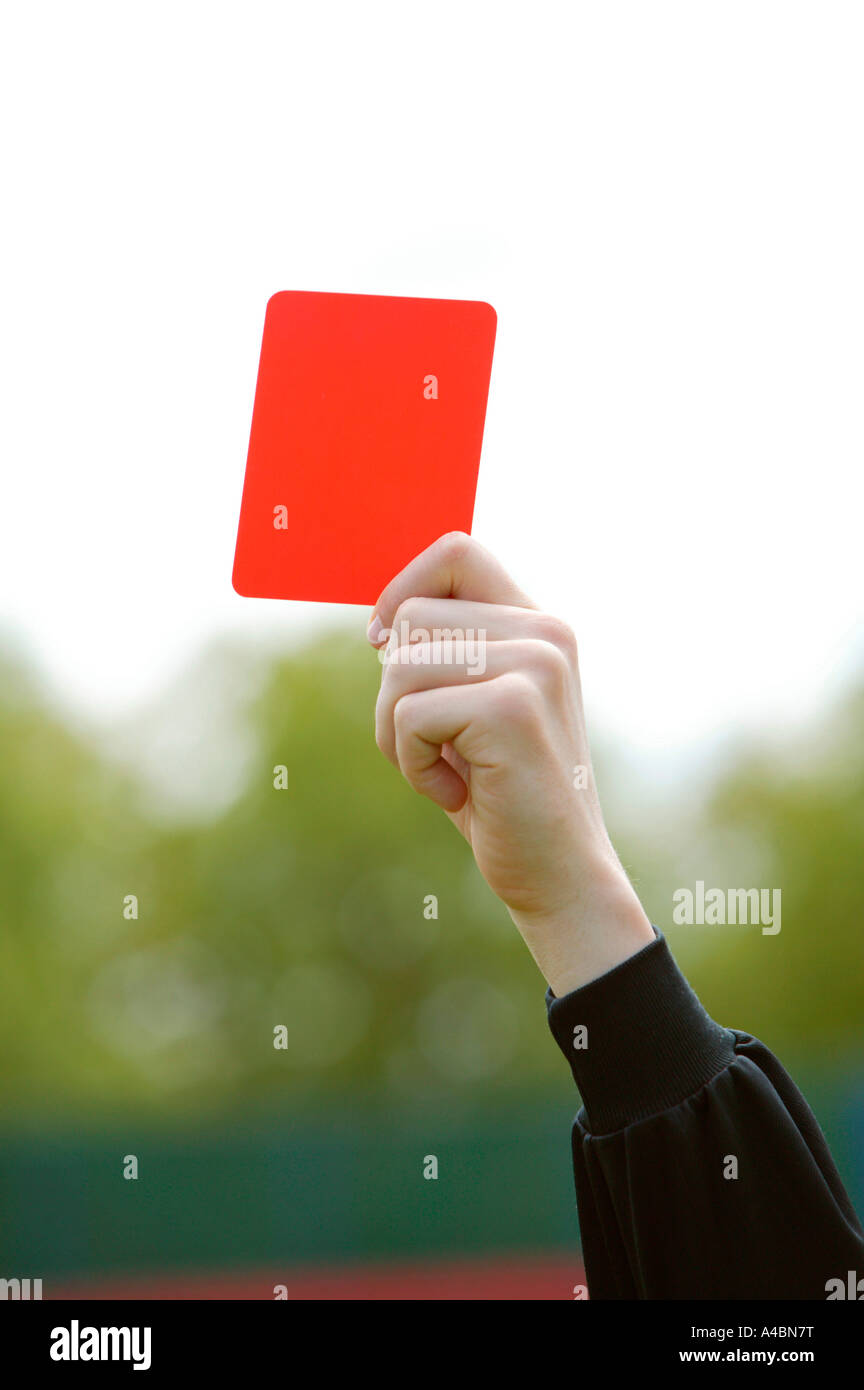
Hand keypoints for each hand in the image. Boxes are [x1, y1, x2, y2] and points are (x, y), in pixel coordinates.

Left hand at [368, 532, 654, 996]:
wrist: (559, 876)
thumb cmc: (503, 796)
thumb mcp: (473, 710)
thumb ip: (448, 656)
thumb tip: (381, 622)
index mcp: (540, 626)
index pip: (456, 549)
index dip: (405, 588)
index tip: (385, 644)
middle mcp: (546, 633)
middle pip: (411, 618)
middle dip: (393, 690)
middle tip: (436, 746)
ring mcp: (535, 665)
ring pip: (399, 666)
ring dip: (397, 732)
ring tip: (450, 771)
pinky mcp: (512, 708)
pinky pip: (408, 715)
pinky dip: (413, 765)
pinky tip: (459, 793)